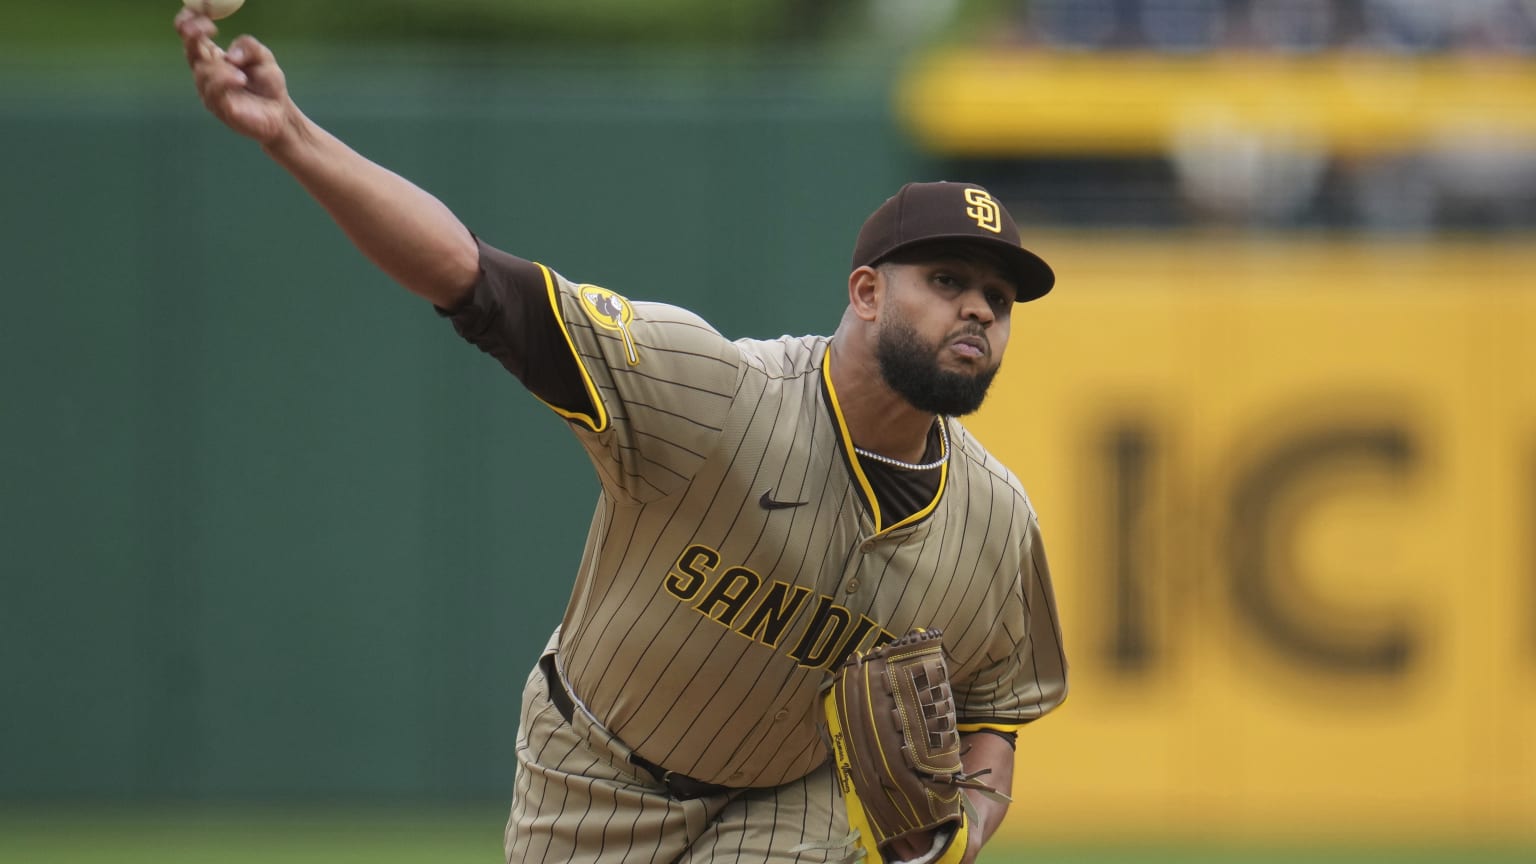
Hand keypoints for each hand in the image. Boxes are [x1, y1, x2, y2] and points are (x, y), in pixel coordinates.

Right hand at [175, 8, 295, 145]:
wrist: (281, 114)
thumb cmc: (268, 85)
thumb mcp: (264, 57)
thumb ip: (249, 46)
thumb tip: (230, 54)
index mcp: (213, 56)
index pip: (190, 35)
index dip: (189, 21)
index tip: (203, 13)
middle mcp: (206, 73)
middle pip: (189, 50)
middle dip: (194, 36)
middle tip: (208, 27)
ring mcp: (209, 91)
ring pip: (202, 72)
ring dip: (221, 68)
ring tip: (243, 75)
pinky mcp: (218, 108)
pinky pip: (213, 91)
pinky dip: (225, 81)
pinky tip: (240, 80)